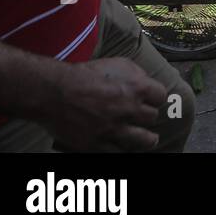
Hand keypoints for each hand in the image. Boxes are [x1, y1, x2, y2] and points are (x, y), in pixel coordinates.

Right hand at [41, 58, 166, 150]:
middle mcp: (129, 109)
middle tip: (145, 117)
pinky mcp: (97, 143)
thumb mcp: (116, 63)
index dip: (156, 98)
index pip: (161, 96)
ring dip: (148, 139)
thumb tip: (146, 81)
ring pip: (143, 139)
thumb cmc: (84, 74)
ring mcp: (114, 128)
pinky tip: (125, 147)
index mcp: (137, 88)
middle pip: (152, 117)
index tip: (153, 100)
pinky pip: (118, 151)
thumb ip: (136, 73)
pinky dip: (123, 148)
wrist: (54, 92)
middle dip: (148, 115)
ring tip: (152, 139)